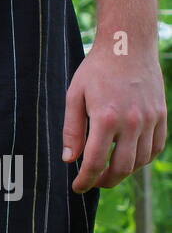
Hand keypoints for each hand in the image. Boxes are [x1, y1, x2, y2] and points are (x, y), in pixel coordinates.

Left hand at [63, 45, 166, 190]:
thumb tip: (69, 160)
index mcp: (106, 118)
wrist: (128, 44)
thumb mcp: (74, 97)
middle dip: (104, 182)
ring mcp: (151, 118)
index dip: (85, 180)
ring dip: (124, 172)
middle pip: (121, 168)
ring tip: (108, 171)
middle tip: (92, 183)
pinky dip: (143, 159)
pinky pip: (156, 147)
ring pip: (140, 161)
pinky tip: (129, 159)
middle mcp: (132, 121)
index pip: (95, 162)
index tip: (77, 187)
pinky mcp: (161, 114)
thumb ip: (71, 131)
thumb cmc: (96, 69)